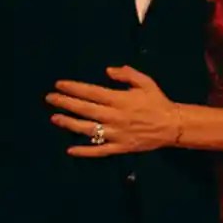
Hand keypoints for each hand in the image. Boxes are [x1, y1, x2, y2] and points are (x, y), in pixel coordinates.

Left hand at [46, 66, 180, 157]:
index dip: (74, 88)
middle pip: (85, 109)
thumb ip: (126, 74)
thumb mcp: (145, 81)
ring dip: (69, 124)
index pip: (91, 92)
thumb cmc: (157, 101)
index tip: (59, 84)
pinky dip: (84, 151)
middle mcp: (115, 116)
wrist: (172, 125)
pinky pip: (99, 151)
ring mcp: (116, 134)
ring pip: (88, 130)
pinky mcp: (119, 147)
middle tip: (50, 98)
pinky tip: (70, 150)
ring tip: (55, 118)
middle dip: (65, 103)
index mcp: (120, 99)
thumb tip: (108, 70)